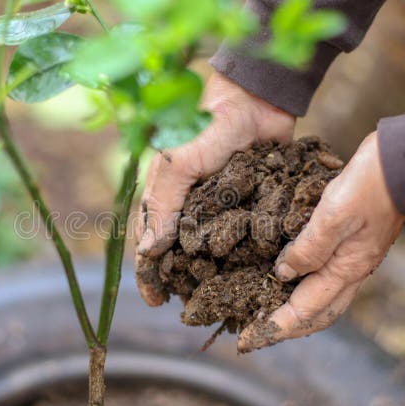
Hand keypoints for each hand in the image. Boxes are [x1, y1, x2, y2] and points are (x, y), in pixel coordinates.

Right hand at [136, 72, 295, 305]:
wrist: (255, 97)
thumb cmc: (206, 126)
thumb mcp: (178, 164)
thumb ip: (164, 205)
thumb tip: (149, 251)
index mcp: (166, 194)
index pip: (151, 242)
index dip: (149, 273)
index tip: (156, 301)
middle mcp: (191, 204)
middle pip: (182, 252)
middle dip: (184, 280)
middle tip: (194, 307)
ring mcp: (222, 204)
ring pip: (214, 248)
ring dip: (217, 273)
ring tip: (226, 299)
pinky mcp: (250, 200)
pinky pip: (246, 234)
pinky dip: (247, 254)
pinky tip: (255, 273)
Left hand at [238, 132, 404, 352]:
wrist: (404, 166)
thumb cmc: (368, 187)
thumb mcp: (333, 215)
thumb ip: (308, 248)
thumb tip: (283, 274)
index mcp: (346, 271)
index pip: (304, 312)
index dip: (274, 328)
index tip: (247, 341)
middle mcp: (352, 272)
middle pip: (317, 315)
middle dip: (287, 329)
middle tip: (257, 334)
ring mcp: (356, 260)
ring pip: (324, 300)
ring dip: (297, 312)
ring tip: (270, 313)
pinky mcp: (356, 246)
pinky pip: (328, 279)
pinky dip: (307, 288)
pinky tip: (292, 278)